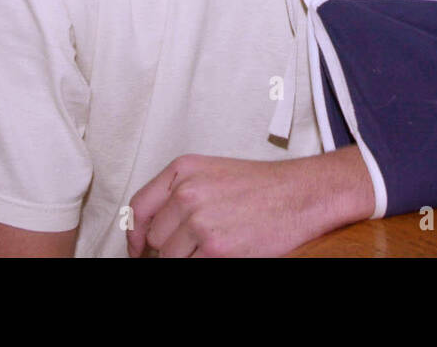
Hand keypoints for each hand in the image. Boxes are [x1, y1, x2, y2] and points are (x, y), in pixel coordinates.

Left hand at [126, 148, 372, 257]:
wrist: (301, 194)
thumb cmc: (263, 186)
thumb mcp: (213, 174)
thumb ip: (180, 194)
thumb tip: (153, 231)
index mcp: (183, 170)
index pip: (139, 207)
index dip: (135, 234)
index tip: (138, 249)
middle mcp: (187, 192)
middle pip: (155, 237)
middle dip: (168, 250)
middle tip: (191, 250)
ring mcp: (200, 221)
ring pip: (170, 258)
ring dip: (187, 259)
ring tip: (213, 249)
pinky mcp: (216, 249)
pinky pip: (192, 267)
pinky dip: (205, 263)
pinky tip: (225, 253)